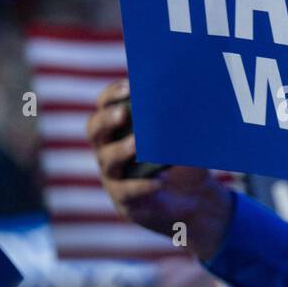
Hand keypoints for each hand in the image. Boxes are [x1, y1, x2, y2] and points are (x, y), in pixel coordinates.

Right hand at [86, 81, 232, 259]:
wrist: (193, 199)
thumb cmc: (182, 160)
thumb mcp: (181, 137)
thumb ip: (177, 119)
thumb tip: (186, 96)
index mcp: (119, 129)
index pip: (104, 106)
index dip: (111, 95)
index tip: (129, 87)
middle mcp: (108, 150)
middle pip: (95, 130)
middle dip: (107, 120)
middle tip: (123, 114)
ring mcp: (113, 176)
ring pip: (108, 161)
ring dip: (122, 151)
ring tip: (137, 145)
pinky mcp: (124, 199)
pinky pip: (127, 192)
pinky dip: (143, 185)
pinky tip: (160, 180)